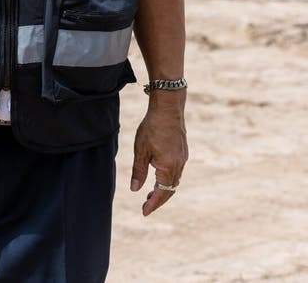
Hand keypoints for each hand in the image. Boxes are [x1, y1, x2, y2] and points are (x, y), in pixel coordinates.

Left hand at [130, 98, 187, 215]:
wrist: (168, 108)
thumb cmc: (152, 127)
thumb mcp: (141, 150)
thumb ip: (138, 171)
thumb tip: (135, 190)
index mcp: (168, 167)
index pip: (161, 193)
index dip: (153, 204)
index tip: (144, 212)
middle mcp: (179, 165)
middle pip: (170, 189)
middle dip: (158, 199)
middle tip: (146, 205)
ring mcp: (183, 158)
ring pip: (174, 181)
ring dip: (164, 189)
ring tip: (151, 193)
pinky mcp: (183, 152)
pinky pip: (177, 171)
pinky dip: (168, 178)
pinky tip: (159, 175)